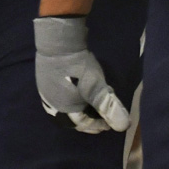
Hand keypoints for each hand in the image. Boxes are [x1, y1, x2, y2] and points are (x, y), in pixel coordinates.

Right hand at [34, 16, 129, 133]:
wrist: (57, 42)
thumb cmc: (77, 68)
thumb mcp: (97, 87)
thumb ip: (109, 107)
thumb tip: (124, 126)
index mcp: (63, 110)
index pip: (83, 124)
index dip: (97, 125)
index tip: (110, 123)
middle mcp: (52, 105)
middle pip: (71, 118)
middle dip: (86, 120)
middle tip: (100, 118)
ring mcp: (46, 92)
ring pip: (63, 108)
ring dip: (78, 110)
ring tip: (89, 106)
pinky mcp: (44, 79)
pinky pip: (58, 96)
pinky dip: (70, 99)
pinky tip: (76, 91)